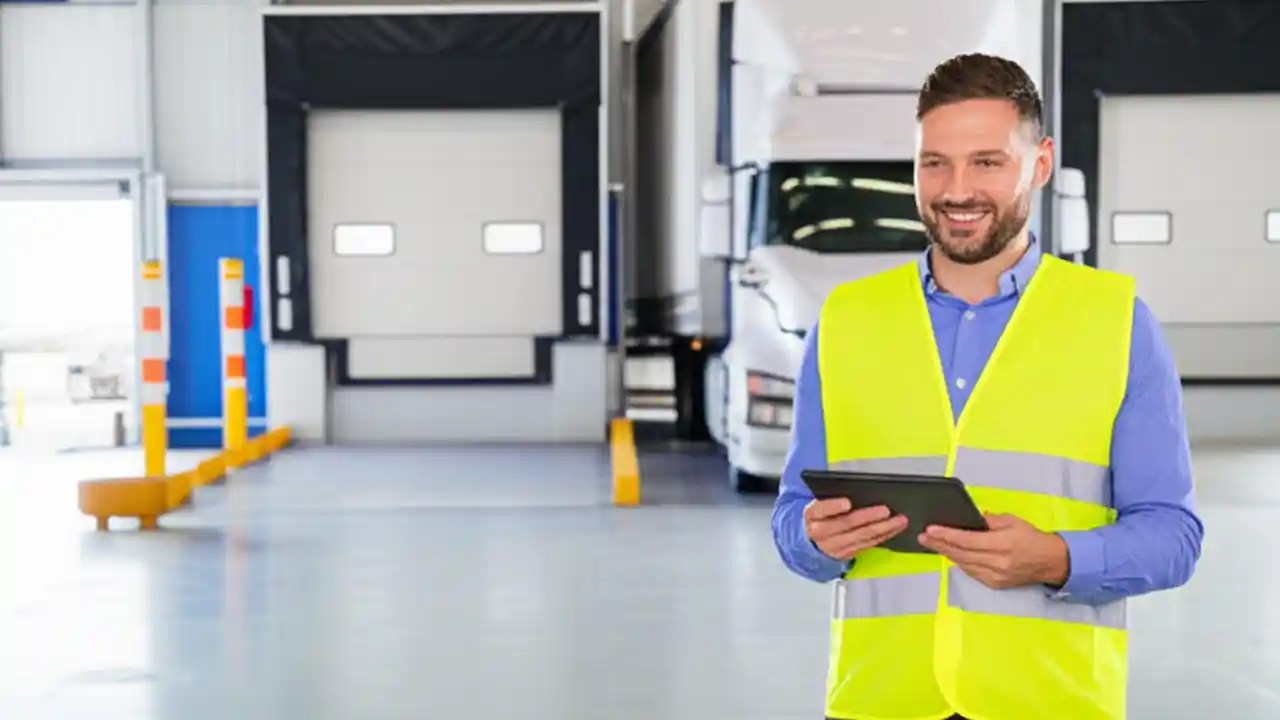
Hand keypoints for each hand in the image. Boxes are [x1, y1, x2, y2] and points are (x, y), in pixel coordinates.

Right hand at [804, 498, 909, 560]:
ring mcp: (834, 546)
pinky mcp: (846, 554)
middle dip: (868, 517)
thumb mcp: (819, 504)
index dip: (833, 506)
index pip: (820, 510)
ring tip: (900, 520)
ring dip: (883, 528)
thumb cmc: (819, 515)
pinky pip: (868, 544)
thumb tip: (859, 489)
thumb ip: (832, 497)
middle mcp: (820, 533)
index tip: (847, 502)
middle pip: (846, 524)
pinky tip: (894, 529)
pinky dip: (883, 536)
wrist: (809, 540)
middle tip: (886, 510)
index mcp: (811, 515)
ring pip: (861, 536)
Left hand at [917, 513, 1069, 589]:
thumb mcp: (1012, 521)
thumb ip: (988, 520)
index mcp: (1002, 544)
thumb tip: (969, 518)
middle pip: (960, 554)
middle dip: (939, 544)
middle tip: (923, 536)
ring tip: (932, 543)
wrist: (1051, 562)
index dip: (946, 535)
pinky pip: (971, 572)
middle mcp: (997, 563)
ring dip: (946, 553)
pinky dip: (960, 562)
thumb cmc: (1032, 538)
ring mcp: (995, 576)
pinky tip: (950, 554)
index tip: (930, 529)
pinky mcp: (995, 584)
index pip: (967, 540)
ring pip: (963, 564)